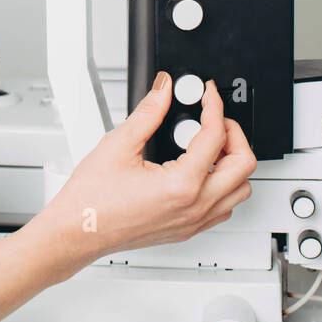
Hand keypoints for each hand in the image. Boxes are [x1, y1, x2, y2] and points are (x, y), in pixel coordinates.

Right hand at [42, 72, 256, 268]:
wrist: (77, 231)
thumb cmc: (91, 200)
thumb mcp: (119, 144)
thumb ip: (149, 112)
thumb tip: (163, 90)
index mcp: (181, 186)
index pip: (216, 136)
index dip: (213, 107)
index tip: (207, 96)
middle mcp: (193, 207)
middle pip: (244, 166)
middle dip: (233, 134)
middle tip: (213, 119)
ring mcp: (193, 223)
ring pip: (240, 191)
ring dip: (233, 164)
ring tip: (210, 146)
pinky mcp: (187, 231)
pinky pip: (223, 209)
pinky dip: (224, 187)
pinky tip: (202, 172)